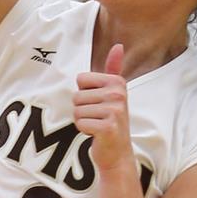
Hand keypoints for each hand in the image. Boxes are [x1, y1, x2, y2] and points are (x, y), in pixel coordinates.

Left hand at [75, 44, 132, 174]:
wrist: (118, 152)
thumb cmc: (111, 119)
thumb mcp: (113, 92)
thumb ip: (113, 69)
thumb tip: (118, 45)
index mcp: (117, 82)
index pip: (81, 79)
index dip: (84, 93)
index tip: (98, 103)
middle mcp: (118, 94)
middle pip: (77, 95)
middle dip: (82, 109)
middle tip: (98, 117)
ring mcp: (115, 110)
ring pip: (77, 110)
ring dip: (83, 120)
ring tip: (97, 124)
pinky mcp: (108, 126)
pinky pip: (80, 123)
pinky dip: (84, 130)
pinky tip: (97, 134)